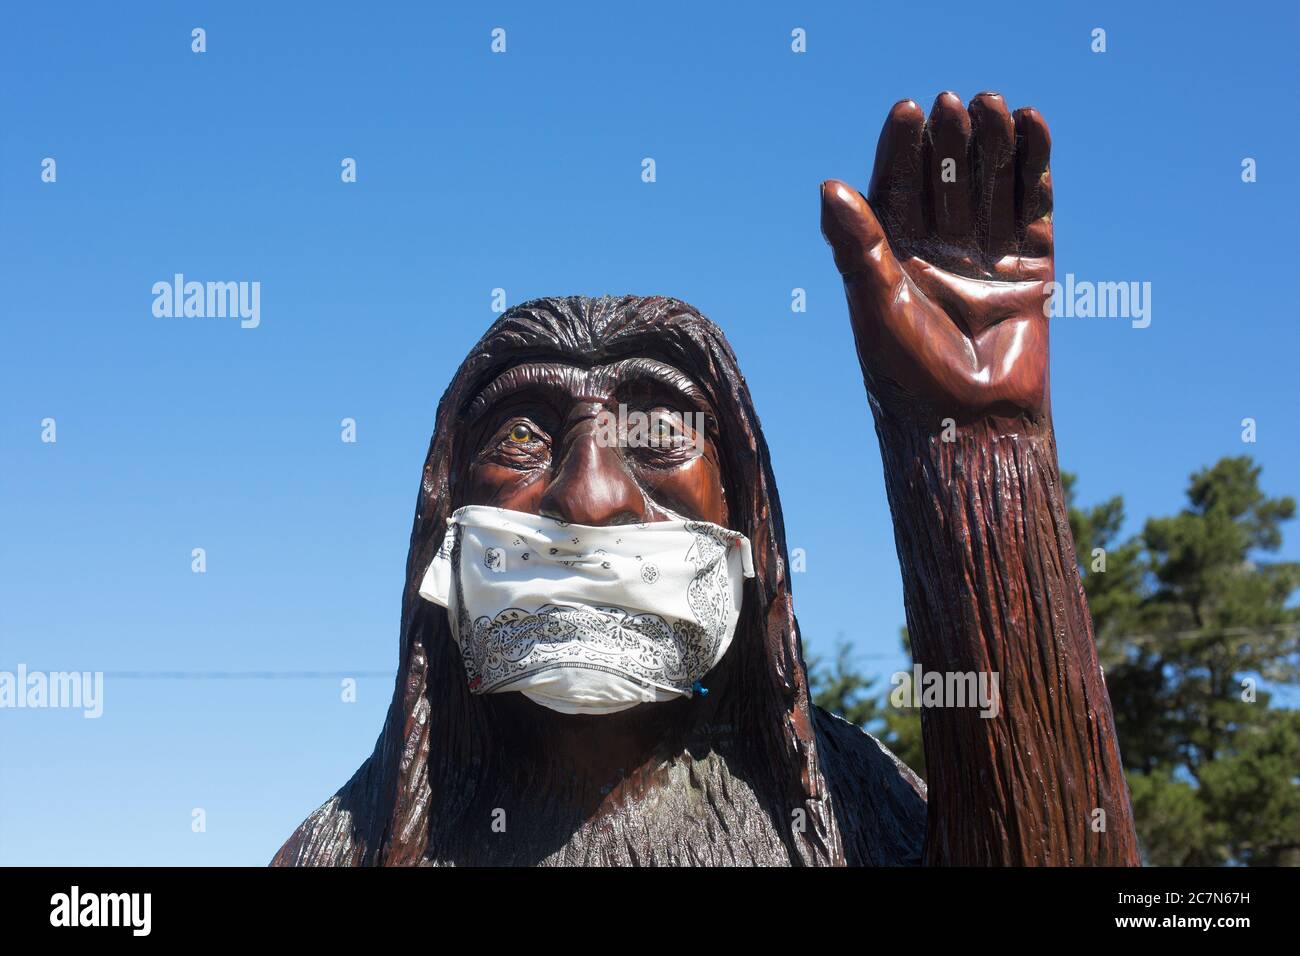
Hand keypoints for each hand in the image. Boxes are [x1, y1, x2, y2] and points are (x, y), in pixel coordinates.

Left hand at [821, 92, 1053, 421]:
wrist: (971, 426)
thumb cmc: (909, 375)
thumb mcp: (874, 304)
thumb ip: (857, 245)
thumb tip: (829, 185)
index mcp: (891, 258)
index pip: (897, 190)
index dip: (902, 151)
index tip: (907, 110)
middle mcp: (937, 252)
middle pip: (944, 180)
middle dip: (948, 141)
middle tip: (953, 103)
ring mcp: (985, 256)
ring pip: (988, 185)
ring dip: (992, 143)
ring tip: (992, 103)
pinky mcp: (1031, 266)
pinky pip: (1032, 205)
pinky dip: (1035, 165)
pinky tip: (1033, 124)